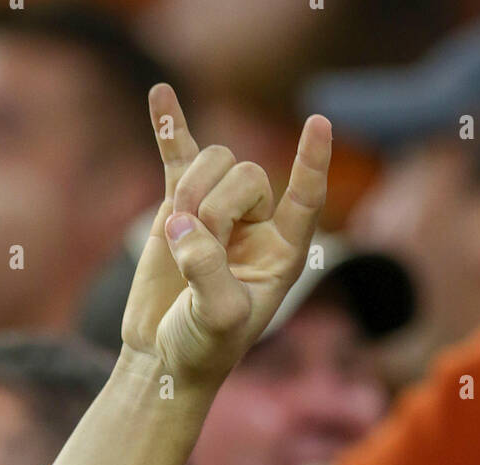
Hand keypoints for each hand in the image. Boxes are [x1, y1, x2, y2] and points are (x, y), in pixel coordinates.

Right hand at [121, 83, 331, 384]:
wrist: (164, 355)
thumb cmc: (204, 347)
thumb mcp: (218, 319)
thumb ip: (208, 271)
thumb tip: (185, 222)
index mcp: (283, 255)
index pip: (306, 199)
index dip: (312, 162)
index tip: (318, 122)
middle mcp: (257, 227)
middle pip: (247, 174)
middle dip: (216, 206)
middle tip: (198, 249)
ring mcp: (218, 211)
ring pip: (213, 161)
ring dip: (191, 192)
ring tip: (178, 237)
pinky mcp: (178, 206)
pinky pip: (177, 154)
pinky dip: (168, 127)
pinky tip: (160, 94)